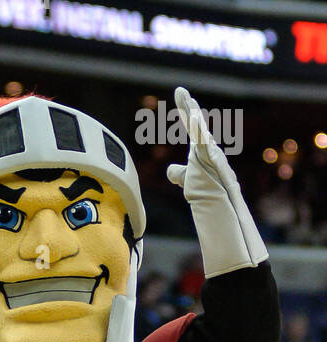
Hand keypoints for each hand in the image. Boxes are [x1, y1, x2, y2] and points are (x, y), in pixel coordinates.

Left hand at [165, 86, 266, 277]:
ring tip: (187, 101)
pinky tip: (195, 122)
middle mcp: (207, 147)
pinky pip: (204, 144)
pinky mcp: (212, 161)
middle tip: (180, 91)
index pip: (191, 126)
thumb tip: (170, 170)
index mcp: (200, 148)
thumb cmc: (205, 192)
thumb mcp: (188, 180)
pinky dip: (200, 134)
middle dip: (188, 106)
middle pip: (196, 123)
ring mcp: (210, 153)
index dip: (186, 110)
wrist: (217, 204)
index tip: (180, 94)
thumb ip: (179, 173)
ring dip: (194, 115)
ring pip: (201, 130)